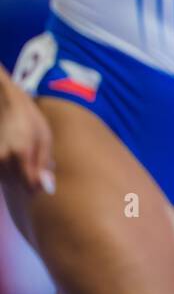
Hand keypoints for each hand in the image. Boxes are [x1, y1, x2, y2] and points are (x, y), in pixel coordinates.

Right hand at [0, 77, 54, 193]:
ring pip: (10, 181)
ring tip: (24, 154)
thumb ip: (45, 165)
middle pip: (19, 185)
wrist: (5, 104)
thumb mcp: (44, 138)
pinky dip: (10, 170)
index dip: (39, 184)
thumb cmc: (29, 119)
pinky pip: (2, 175)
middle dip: (29, 177)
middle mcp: (3, 159)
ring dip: (19, 174)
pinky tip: (15, 154)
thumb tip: (48, 188)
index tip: (43, 176)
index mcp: (21, 153)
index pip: (30, 186)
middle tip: (34, 159)